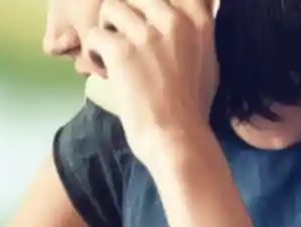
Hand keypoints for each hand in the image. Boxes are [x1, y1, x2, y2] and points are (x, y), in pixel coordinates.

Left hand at [83, 0, 218, 166]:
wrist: (177, 138)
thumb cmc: (191, 109)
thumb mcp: (208, 62)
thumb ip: (197, 34)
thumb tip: (193, 16)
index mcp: (197, 19)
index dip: (146, 6)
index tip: (141, 27)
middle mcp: (174, 19)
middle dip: (123, 17)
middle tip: (123, 44)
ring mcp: (147, 34)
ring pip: (110, 7)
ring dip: (106, 30)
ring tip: (111, 56)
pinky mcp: (122, 51)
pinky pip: (93, 35)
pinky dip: (92, 54)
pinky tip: (104, 72)